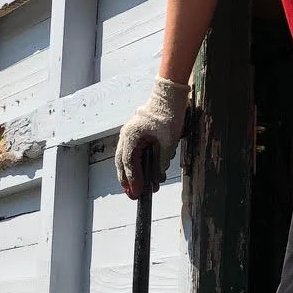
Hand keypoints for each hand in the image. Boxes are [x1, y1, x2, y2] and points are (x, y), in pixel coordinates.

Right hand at [115, 77, 188, 197]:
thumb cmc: (168, 116)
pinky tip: (142, 173)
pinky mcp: (136, 134)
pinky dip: (136, 164)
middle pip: (123, 163)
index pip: (129, 163)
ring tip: (138, 189)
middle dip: (128, 181)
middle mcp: (126, 136)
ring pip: (126, 158)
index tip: (138, 193)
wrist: (169, 96)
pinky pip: (132, 152)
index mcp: (131, 137)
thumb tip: (156, 179)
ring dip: (132, 174)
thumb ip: (161, 162)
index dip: (133, 180)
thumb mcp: (168, 142)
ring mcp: (129, 134)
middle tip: (133, 196)